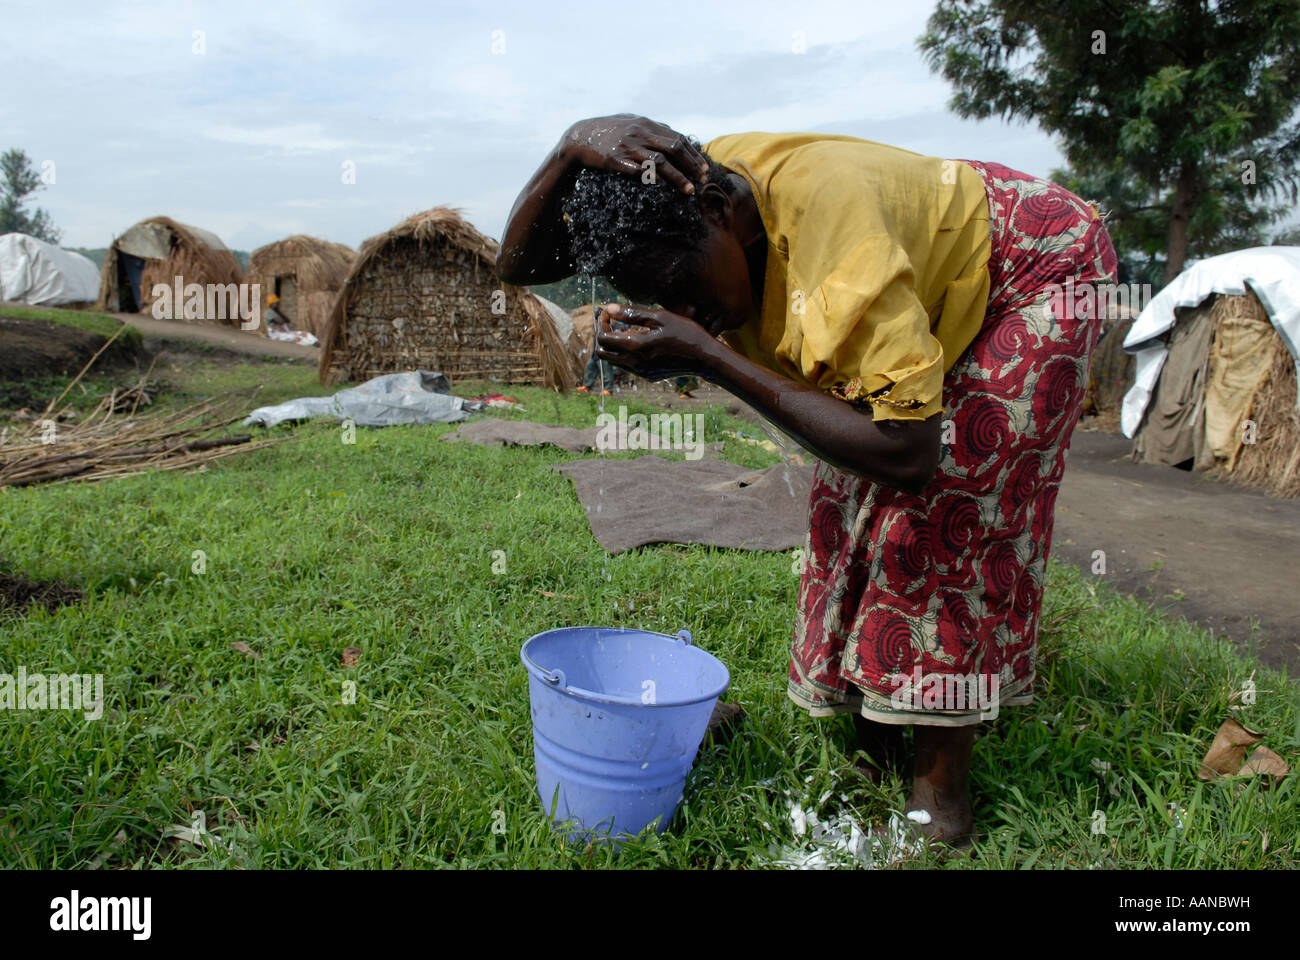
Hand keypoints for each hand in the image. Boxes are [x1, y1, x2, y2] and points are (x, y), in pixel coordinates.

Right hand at [562, 115, 709, 194]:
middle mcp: (640, 132)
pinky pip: (638, 170)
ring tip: (690, 190)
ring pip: (660, 161)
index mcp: (646, 124)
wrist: (578, 137)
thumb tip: (672, 135)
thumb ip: (651, 129)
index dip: (694, 154)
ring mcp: (628, 146)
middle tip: (703, 180)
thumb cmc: (607, 133)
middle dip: (692, 165)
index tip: (705, 169)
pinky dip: (652, 177)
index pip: (678, 138)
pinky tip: (663, 187)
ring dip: (678, 177)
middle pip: (674, 148)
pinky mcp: (615, 159)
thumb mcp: (630, 123)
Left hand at [594, 303, 716, 379]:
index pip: (603, 338)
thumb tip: (608, 308)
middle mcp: (635, 363)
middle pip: (602, 353)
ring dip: (612, 344)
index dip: (600, 323)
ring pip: (613, 360)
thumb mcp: (660, 317)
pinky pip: (627, 365)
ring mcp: (641, 372)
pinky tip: (637, 340)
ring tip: (624, 328)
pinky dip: (624, 352)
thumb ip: (632, 313)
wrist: (705, 358)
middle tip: (610, 321)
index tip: (607, 312)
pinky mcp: (648, 376)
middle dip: (602, 335)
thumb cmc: (685, 333)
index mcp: (636, 347)